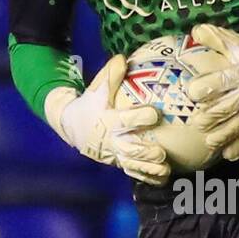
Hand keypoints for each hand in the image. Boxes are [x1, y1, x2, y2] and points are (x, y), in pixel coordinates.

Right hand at [50, 54, 170, 184]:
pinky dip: (147, 177)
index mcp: (108, 120)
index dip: (138, 117)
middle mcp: (112, 140)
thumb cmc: (91, 105)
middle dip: (145, 152)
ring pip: (132, 164)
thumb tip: (123, 58)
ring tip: (165, 169)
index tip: (155, 113)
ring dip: (148, 168)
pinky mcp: (118, 162)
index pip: (124, 120)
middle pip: (129, 148)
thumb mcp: (96, 89)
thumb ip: (110, 75)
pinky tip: (162, 178)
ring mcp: (115, 154)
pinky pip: (133, 172)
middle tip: (161, 153)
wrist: (73, 127)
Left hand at [186, 21, 238, 160]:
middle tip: (196, 123)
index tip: (192, 92)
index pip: (221, 81)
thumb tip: (194, 31)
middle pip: (227, 107)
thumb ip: (215, 38)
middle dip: (211, 116)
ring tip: (209, 143)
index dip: (206, 87)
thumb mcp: (236, 44)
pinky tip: (228, 155)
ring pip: (238, 125)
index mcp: (238, 73)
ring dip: (223, 135)